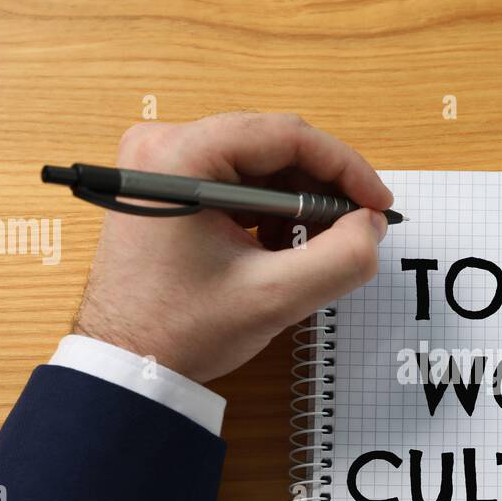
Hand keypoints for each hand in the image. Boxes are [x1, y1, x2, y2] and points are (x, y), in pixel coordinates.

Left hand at [71, 113, 391, 382]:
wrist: (124, 364)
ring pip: (256, 164)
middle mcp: (163, 145)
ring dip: (295, 203)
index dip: (345, 167)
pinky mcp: (164, 186)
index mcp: (181, 156)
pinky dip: (268, 211)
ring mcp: (159, 164)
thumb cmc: (179, 331)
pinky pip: (234, 181)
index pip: (286, 135)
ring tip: (310, 249)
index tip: (378, 204)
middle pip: (271, 145)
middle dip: (320, 189)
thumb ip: (341, 259)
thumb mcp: (275, 297)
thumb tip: (371, 226)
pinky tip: (278, 249)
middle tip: (356, 228)